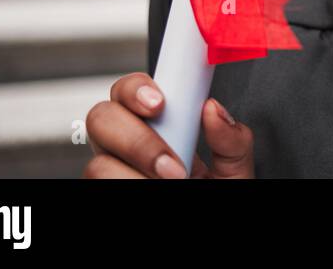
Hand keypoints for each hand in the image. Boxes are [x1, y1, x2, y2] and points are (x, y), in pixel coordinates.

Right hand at [83, 72, 254, 177]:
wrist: (204, 243)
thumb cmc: (214, 193)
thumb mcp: (234, 169)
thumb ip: (232, 140)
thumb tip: (214, 110)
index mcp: (158, 127)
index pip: (131, 91)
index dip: (136, 89)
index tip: (160, 103)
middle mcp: (127, 148)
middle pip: (102, 117)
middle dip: (136, 138)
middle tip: (169, 162)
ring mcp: (113, 173)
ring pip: (98, 161)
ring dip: (136, 172)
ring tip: (172, 182)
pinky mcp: (103, 191)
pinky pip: (98, 185)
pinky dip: (130, 183)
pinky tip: (153, 188)